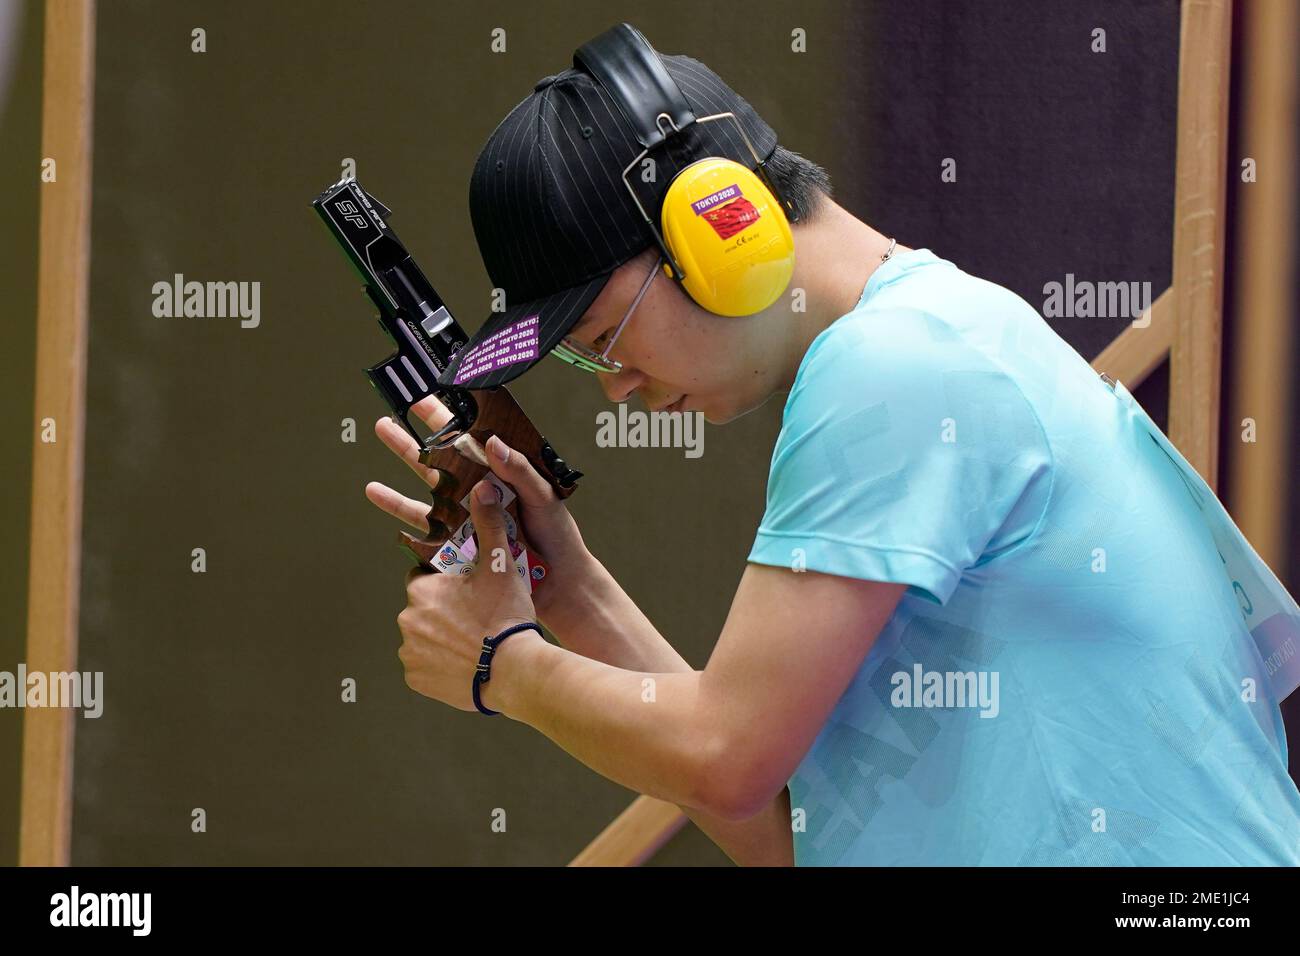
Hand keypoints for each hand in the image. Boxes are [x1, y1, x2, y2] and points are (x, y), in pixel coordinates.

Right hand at [364, 395, 601, 632]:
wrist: (559, 584)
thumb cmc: (558, 537)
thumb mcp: (543, 497)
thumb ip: (518, 470)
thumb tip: (492, 442)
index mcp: (501, 476)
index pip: (470, 442)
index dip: (447, 422)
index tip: (423, 402)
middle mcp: (479, 494)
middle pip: (439, 463)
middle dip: (412, 441)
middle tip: (386, 422)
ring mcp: (466, 519)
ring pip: (426, 491)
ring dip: (399, 472)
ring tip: (380, 453)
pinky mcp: (458, 544)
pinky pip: (425, 528)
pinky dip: (402, 513)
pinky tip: (381, 495)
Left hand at [397, 476, 542, 710]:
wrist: (513, 670)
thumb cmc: (506, 617)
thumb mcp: (500, 565)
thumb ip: (488, 524)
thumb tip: (482, 487)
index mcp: (423, 589)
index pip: (426, 578)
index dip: (448, 583)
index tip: (468, 591)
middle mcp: (407, 619)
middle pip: (424, 609)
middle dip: (445, 611)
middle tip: (476, 618)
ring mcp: (409, 651)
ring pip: (424, 638)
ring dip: (441, 638)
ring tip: (473, 643)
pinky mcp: (415, 679)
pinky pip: (424, 667)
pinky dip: (439, 666)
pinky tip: (465, 664)